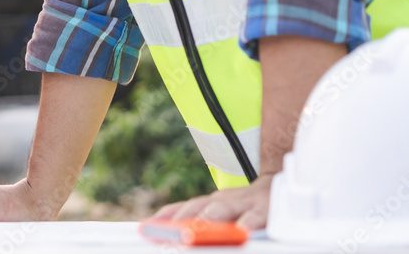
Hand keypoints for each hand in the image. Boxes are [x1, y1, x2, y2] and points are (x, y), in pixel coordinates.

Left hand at [151, 174, 273, 230]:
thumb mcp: (217, 211)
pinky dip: (248, 222)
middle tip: (169, 239)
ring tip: (196, 234)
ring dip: (207, 221)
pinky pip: (255, 216)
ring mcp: (242, 203)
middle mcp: (222, 201)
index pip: (181, 210)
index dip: (164, 220)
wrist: (277, 184)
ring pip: (221, 209)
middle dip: (181, 224)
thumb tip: (164, 234)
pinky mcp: (265, 208)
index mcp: (208, 203)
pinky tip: (242, 231)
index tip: (147, 229)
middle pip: (197, 210)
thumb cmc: (243, 206)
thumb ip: (195, 220)